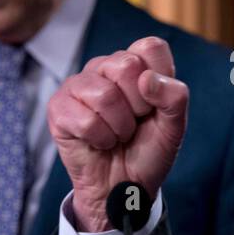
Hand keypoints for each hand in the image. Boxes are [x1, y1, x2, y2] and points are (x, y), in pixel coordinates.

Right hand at [47, 36, 188, 231]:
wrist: (125, 186)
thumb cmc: (147, 151)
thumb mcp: (173, 126)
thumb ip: (175, 98)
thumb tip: (147, 79)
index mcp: (135, 64)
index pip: (151, 47)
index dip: (159, 81)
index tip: (155, 105)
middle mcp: (104, 68)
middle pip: (126, 65)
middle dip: (139, 106)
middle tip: (134, 123)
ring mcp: (78, 85)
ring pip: (105, 95)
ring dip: (120, 127)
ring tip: (117, 135)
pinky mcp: (58, 108)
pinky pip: (86, 120)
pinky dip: (101, 139)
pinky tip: (100, 143)